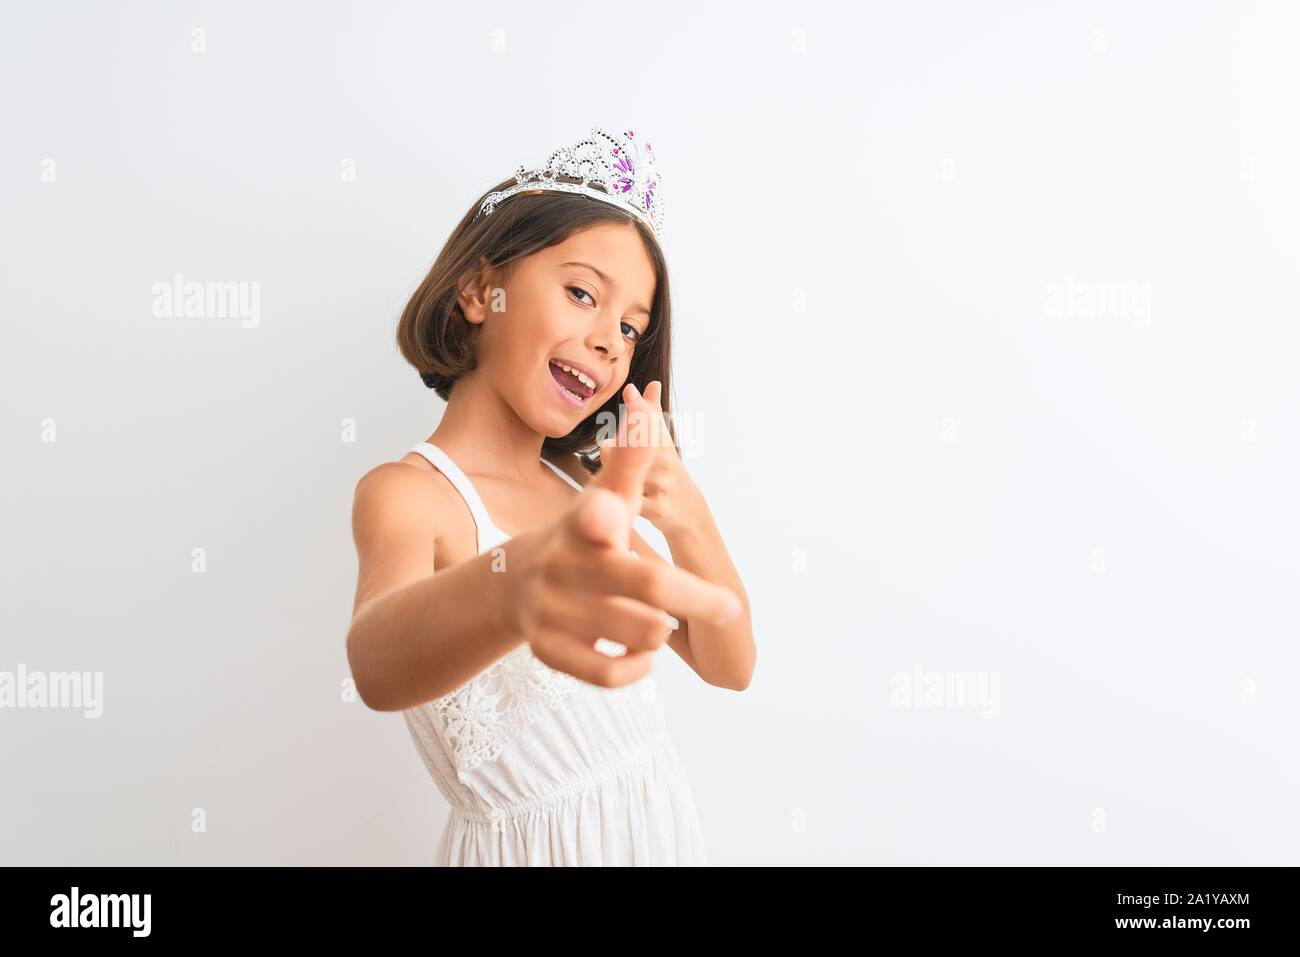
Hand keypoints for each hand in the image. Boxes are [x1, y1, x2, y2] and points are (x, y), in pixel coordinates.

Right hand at [507, 401, 741, 687]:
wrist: (514, 585)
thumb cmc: (583, 536)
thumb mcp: (604, 497)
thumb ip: (632, 460)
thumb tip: (649, 406)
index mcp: (586, 523)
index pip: (597, 516)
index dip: (605, 515)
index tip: (612, 514)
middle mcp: (565, 565)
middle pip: (647, 583)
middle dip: (695, 596)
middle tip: (730, 606)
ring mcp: (553, 610)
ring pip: (639, 630)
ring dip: (663, 629)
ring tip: (667, 620)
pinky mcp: (549, 651)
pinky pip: (610, 673)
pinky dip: (636, 667)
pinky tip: (643, 654)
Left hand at [601, 380, 705, 536]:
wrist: (690, 511)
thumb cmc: (668, 471)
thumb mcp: (664, 442)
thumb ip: (652, 412)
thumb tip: (652, 382)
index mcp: (661, 443)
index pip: (642, 422)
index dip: (635, 411)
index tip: (630, 392)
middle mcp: (663, 462)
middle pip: (622, 451)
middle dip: (611, 452)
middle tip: (610, 453)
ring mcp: (662, 485)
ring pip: (622, 477)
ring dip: (611, 479)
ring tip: (613, 479)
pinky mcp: (658, 509)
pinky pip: (628, 504)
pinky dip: (619, 503)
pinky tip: (617, 501)